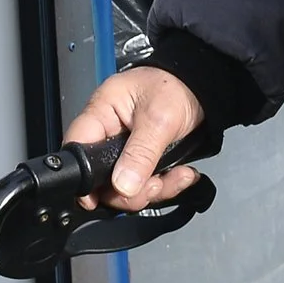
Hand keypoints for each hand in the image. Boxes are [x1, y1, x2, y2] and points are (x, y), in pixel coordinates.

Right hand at [63, 65, 203, 209]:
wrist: (205, 88)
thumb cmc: (177, 85)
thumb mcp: (159, 119)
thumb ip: (140, 154)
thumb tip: (122, 185)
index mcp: (102, 112)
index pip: (78, 148)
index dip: (84, 177)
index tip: (99, 197)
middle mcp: (109, 132)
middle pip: (101, 177)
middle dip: (129, 191)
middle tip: (153, 186)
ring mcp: (126, 148)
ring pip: (126, 186)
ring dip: (153, 189)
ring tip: (176, 176)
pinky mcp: (143, 159)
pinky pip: (145, 183)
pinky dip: (166, 184)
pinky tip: (182, 174)